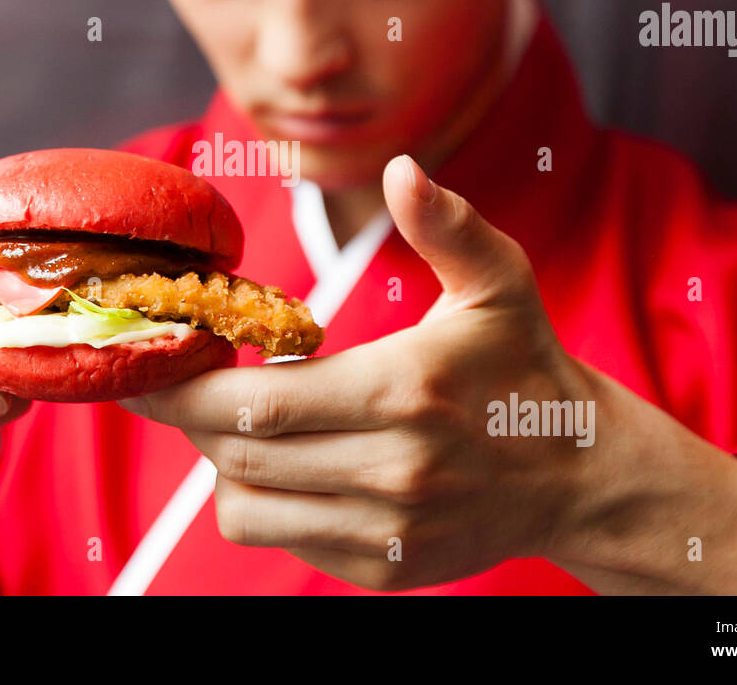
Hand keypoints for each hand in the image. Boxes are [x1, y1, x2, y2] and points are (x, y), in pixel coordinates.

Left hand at [122, 155, 736, 593]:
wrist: (581, 474)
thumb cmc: (525, 364)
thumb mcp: (500, 283)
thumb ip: (447, 225)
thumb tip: (402, 168)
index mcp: (406, 392)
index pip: (257, 403)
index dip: (188, 385)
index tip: (155, 356)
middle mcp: (392, 471)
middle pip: (237, 454)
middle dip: (188, 416)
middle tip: (172, 378)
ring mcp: (386, 529)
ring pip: (246, 508)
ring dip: (220, 461)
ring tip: (236, 418)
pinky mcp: (383, 568)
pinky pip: (283, 537)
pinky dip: (261, 499)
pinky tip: (285, 458)